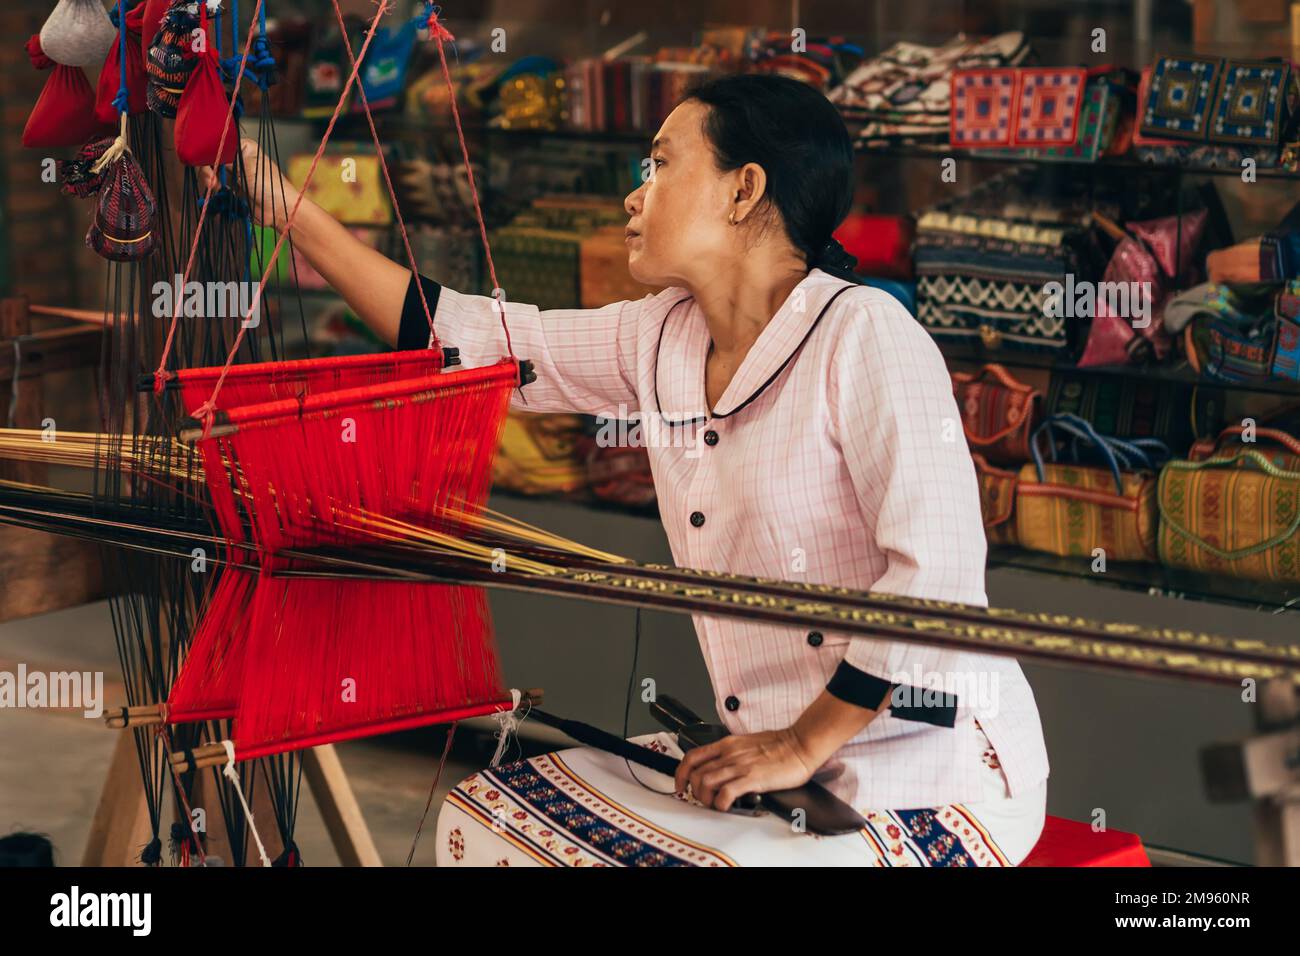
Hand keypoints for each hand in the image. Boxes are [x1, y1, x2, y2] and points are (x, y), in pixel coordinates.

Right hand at [198, 137, 297, 228]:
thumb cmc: (269, 186)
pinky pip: (215, 184)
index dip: (209, 154)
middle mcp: (237, 158)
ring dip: (209, 180)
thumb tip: (206, 152)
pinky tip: (217, 191)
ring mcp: (233, 173)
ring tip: (215, 187)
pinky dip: (212, 188)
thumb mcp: (247, 168)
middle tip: (211, 181)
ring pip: (211, 172)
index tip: (207, 164)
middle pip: (211, 158)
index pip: (219, 145)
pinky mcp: (231, 187)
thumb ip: (226, 159)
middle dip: (208, 169)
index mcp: (243, 147)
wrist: (277, 210)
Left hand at [674, 728, 817, 812]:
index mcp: (727, 744)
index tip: (681, 785)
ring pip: (706, 783)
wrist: (800, 743)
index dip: (681, 774)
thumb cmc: (780, 745)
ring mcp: (740, 766)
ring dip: (705, 799)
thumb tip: (722, 767)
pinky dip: (720, 803)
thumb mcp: (747, 743)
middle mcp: (729, 754)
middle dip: (695, 792)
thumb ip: (732, 753)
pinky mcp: (752, 778)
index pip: (692, 757)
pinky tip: (727, 806)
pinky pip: (726, 793)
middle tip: (704, 800)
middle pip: (696, 774)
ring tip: (715, 804)